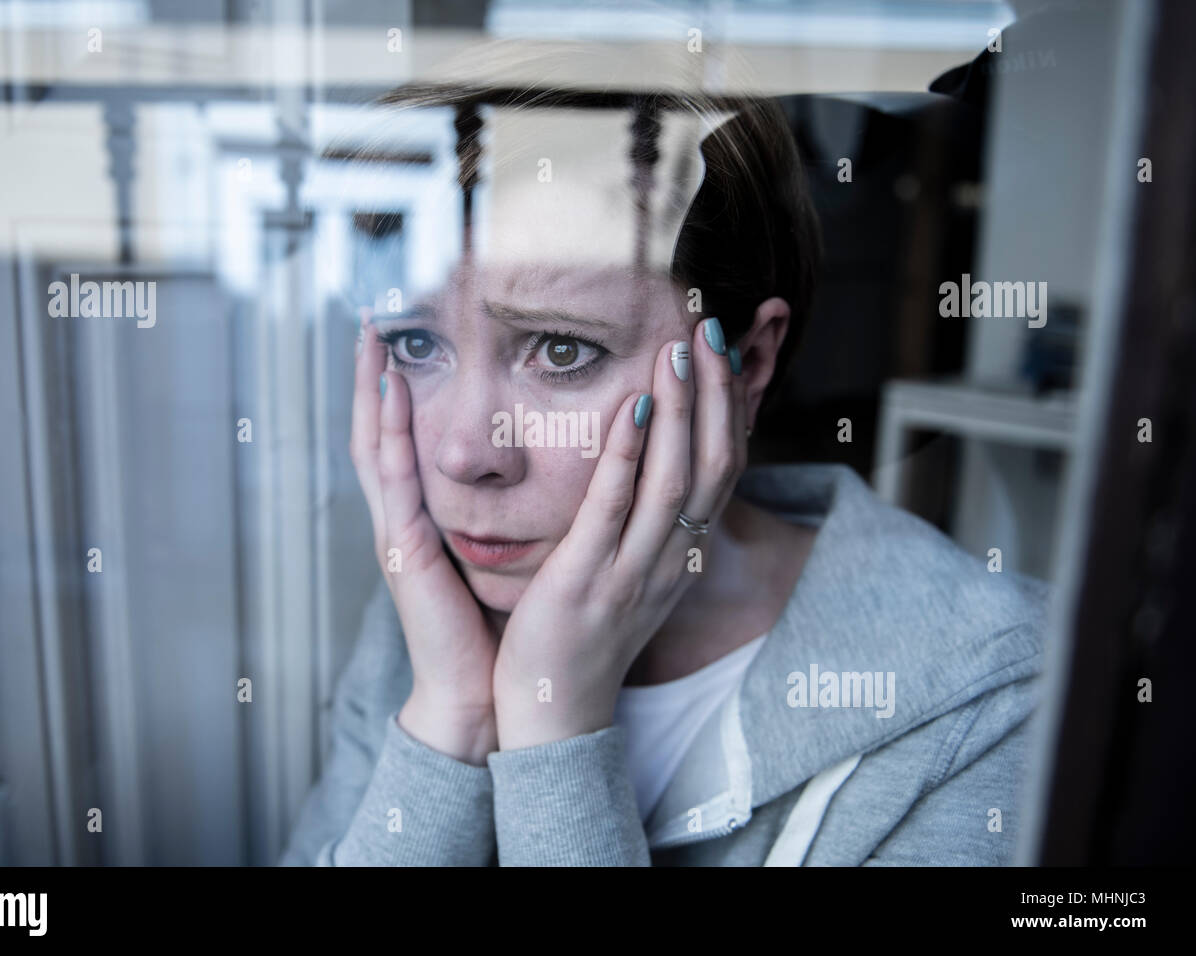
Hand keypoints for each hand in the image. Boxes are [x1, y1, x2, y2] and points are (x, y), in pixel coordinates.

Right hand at [350, 320, 497, 763]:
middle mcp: (404, 520)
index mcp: (426, 521)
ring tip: (372, 339)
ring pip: (377, 447)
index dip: (399, 394)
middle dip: (372, 378)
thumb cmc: (492, 629)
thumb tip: (529, 477)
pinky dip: (391, 433)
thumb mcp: (494, 560)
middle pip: (379, 434)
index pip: (406, 443)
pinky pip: (395, 481)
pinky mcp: (406, 551)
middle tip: (371, 323)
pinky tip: (391, 393)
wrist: (480, 693)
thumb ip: (497, 519)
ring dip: (372, 390)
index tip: (403, 342)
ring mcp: (397, 533)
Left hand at [491, 319, 748, 749]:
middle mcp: (668, 560)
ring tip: (678, 349)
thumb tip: (651, 459)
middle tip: (709, 327)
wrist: (551, 712)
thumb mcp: (629, 571)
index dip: (729, 409)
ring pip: (674, 482)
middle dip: (715, 394)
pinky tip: (630, 408)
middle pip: (711, 466)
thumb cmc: (582, 634)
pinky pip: (615, 511)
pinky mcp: (586, 582)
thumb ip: (642, 519)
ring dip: (682, 410)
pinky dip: (627, 456)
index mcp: (678, 555)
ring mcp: (632, 573)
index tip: (721, 351)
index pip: (721, 470)